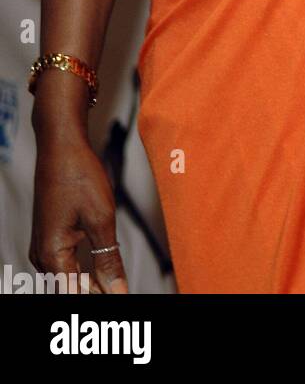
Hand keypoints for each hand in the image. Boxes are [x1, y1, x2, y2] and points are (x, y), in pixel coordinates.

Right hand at [31, 129, 128, 293]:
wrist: (63, 145)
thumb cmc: (78, 174)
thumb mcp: (101, 219)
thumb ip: (109, 260)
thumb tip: (117, 290)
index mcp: (51, 255)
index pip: (75, 295)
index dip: (101, 298)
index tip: (121, 296)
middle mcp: (43, 255)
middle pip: (71, 289)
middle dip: (98, 292)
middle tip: (123, 290)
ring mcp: (45, 246)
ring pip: (70, 279)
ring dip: (93, 283)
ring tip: (117, 284)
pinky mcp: (52, 237)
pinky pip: (68, 264)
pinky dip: (86, 269)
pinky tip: (104, 270)